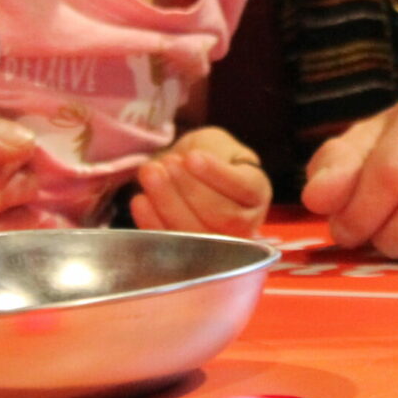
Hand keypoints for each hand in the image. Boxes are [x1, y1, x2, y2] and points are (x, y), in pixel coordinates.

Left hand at [130, 127, 271, 237]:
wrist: (194, 177)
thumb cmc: (210, 156)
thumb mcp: (216, 142)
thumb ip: (208, 151)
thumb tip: (184, 163)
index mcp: (257, 192)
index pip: (245, 188)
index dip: (218, 175)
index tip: (192, 157)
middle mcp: (247, 223)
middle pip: (223, 217)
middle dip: (190, 189)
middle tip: (167, 163)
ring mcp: (220, 244)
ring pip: (199, 234)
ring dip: (169, 205)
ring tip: (150, 174)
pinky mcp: (191, 255)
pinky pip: (175, 247)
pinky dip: (154, 223)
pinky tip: (140, 200)